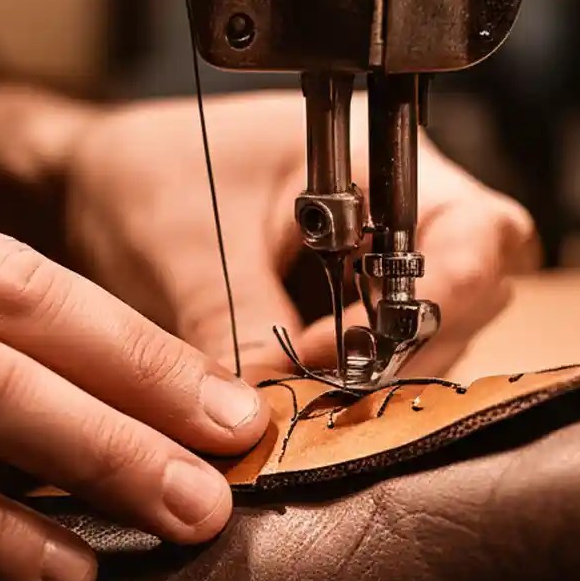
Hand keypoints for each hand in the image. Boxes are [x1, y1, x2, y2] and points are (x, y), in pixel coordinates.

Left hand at [60, 91, 536, 376]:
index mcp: (382, 162)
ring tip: (291, 390)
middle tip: (316, 382)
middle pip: (468, 301)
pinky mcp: (349, 315)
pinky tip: (293, 398)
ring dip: (372, 380)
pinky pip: (378, 366)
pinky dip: (343, 390)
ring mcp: (380, 270)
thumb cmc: (147, 175)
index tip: (362, 341)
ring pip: (428, 345)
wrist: (98, 187)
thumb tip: (267, 418)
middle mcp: (400, 216)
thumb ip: (239, 326)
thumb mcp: (190, 246)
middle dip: (403, 353)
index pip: (481, 231)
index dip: (446, 296)